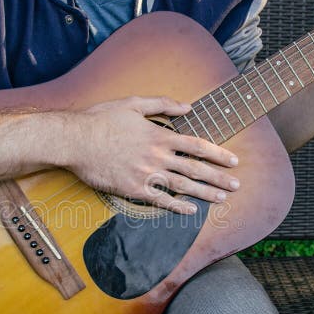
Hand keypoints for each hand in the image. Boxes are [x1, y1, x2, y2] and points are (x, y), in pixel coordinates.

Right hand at [60, 96, 240, 213]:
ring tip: (223, 198)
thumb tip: (187, 107)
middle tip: (237, 185)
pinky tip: (191, 210)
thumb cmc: (101, 119)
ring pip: (183, 185)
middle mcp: (157, 155)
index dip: (218, 153)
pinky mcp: (133, 189)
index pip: (196, 145)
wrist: (76, 140)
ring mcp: (146, 174)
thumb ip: (162, 104)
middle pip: (196, 168)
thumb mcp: (132, 103)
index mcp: (159, 135)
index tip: (233, 160)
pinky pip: (160, 200)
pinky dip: (178, 206)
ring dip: (206, 193)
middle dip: (219, 178)